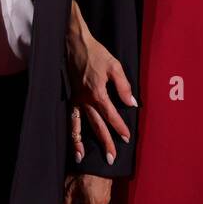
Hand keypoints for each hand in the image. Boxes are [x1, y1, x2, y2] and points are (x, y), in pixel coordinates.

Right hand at [66, 0, 135, 164]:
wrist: (75, 45)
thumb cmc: (96, 54)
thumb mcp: (115, 66)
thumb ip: (123, 86)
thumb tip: (131, 103)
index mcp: (98, 92)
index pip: (111, 115)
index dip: (119, 127)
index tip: (126, 138)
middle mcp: (85, 99)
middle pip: (96, 125)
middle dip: (105, 142)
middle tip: (111, 158)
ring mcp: (76, 100)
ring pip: (80, 125)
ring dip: (82, 143)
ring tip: (82, 158)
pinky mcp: (71, 98)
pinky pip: (70, 118)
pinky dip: (71, 133)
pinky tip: (74, 144)